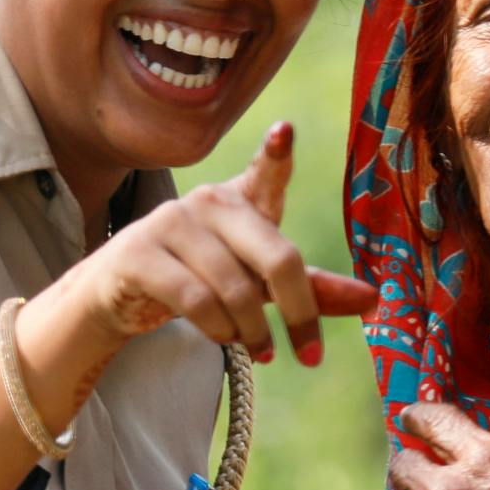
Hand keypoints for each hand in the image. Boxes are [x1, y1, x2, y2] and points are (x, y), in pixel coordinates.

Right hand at [49, 122, 373, 368]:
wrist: (116, 294)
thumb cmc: (198, 280)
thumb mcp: (257, 283)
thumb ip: (311, 289)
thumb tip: (373, 300)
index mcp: (241, 201)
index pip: (266, 174)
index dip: (276, 154)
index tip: (284, 134)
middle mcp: (208, 202)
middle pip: (276, 256)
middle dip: (299, 311)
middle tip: (310, 355)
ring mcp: (170, 223)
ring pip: (235, 288)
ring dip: (253, 332)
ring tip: (258, 349)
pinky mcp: (139, 254)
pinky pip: (196, 300)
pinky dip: (218, 330)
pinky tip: (223, 339)